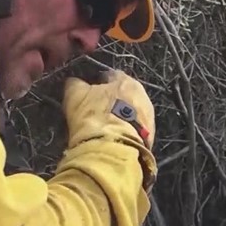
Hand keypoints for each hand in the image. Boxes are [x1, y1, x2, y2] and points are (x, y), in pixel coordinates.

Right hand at [63, 69, 157, 186]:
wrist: (113, 149)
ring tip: (104, 130)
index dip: (96, 84)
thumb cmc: (94, 117)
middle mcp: (143, 97)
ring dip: (119, 120)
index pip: (110, 76)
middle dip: (110, 103)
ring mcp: (150, 119)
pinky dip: (125, 135)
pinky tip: (114, 141)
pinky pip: (135, 133)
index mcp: (126, 81)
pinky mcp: (150, 139)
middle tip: (95, 114)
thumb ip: (75, 84)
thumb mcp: (75, 94)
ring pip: (131, 115)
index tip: (87, 94)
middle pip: (123, 96)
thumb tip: (75, 82)